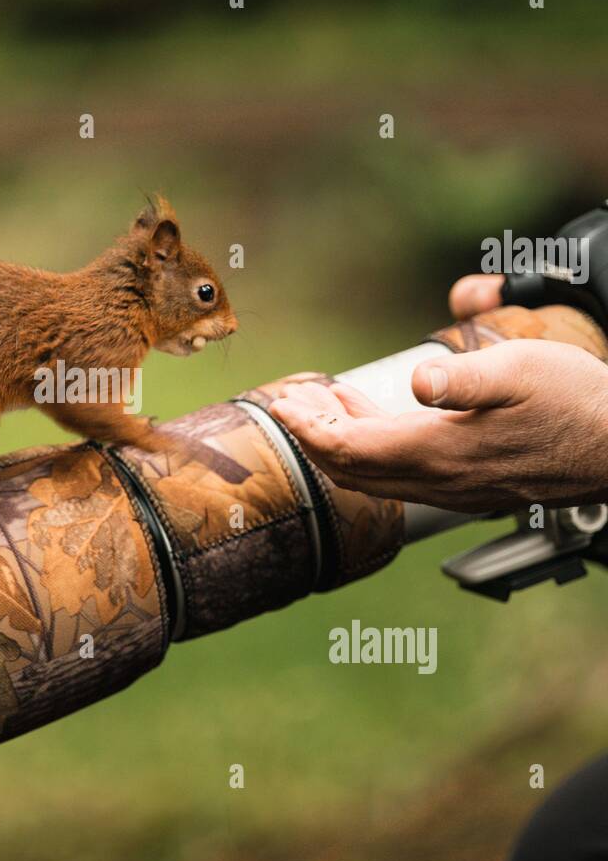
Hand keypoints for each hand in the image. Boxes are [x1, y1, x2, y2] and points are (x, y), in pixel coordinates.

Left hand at [268, 279, 607, 511]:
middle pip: (352, 469)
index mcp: (441, 453)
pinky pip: (403, 474)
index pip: (349, 450)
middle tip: (291, 404)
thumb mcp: (522, 371)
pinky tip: (376, 415)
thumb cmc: (579, 404)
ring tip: (322, 403)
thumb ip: (464, 380)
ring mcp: (455, 489)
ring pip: (376, 474)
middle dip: (313, 437)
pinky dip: (374, 447)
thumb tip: (417, 382)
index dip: (308, 428)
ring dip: (342, 441)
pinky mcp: (470, 485)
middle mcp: (441, 481)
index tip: (283, 403)